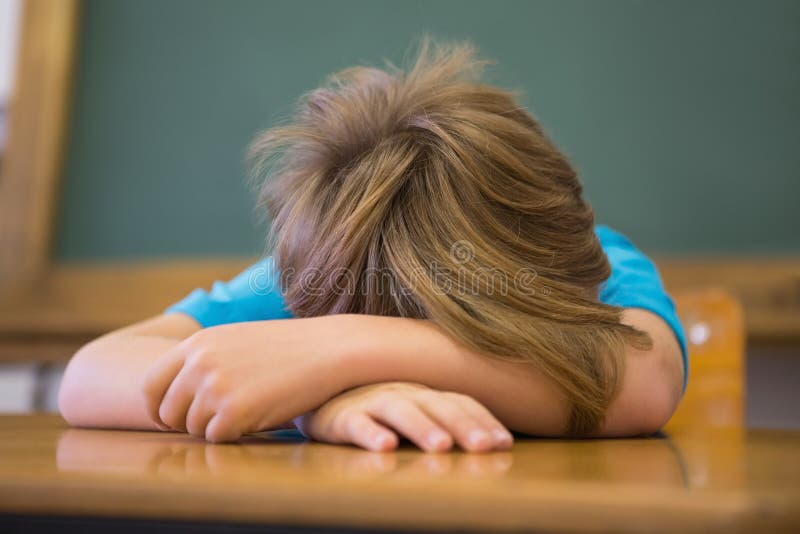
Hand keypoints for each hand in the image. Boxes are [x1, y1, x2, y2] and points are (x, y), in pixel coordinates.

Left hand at [141, 316, 355, 441]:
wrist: (328, 350)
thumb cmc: (287, 347)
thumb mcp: (236, 339)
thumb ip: (203, 359)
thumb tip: (175, 392)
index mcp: (197, 344)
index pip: (151, 384)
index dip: (157, 408)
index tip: (169, 419)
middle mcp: (199, 364)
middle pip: (169, 413)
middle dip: (188, 423)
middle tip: (217, 421)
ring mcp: (215, 388)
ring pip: (194, 429)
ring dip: (217, 428)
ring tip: (248, 410)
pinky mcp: (235, 412)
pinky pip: (218, 438)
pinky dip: (235, 435)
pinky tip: (258, 417)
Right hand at [294, 382, 512, 452]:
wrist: (321, 391)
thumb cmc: (378, 408)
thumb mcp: (415, 410)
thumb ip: (448, 421)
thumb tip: (500, 442)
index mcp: (425, 393)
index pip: (460, 402)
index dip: (482, 420)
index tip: (503, 443)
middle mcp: (404, 392)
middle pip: (437, 405)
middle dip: (462, 425)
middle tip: (484, 447)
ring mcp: (373, 401)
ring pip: (400, 411)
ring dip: (422, 427)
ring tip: (441, 447)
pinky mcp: (342, 416)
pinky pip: (357, 423)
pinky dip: (371, 434)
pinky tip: (385, 447)